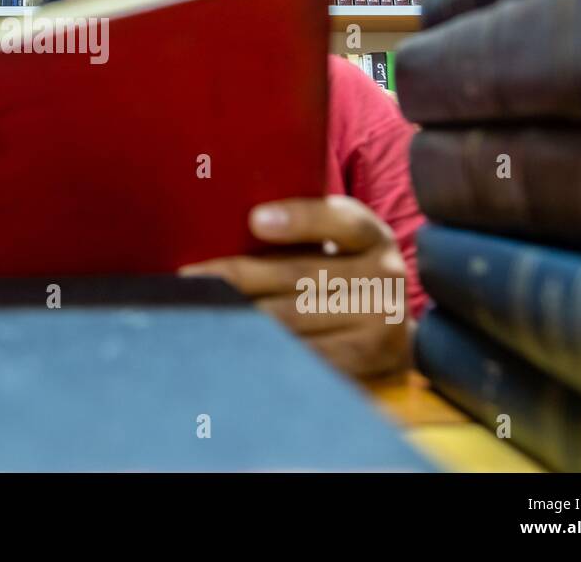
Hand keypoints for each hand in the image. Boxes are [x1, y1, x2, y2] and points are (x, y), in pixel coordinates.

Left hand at [179, 196, 410, 377]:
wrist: (390, 331)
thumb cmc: (339, 276)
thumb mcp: (335, 244)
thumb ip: (297, 230)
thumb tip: (225, 221)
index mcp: (370, 235)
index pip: (338, 219)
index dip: (299, 219)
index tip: (254, 219)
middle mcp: (384, 274)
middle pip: (300, 275)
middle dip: (238, 277)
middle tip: (190, 278)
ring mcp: (382, 320)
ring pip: (295, 319)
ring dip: (242, 316)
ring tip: (198, 311)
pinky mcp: (369, 361)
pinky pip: (307, 357)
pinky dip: (266, 351)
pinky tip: (233, 345)